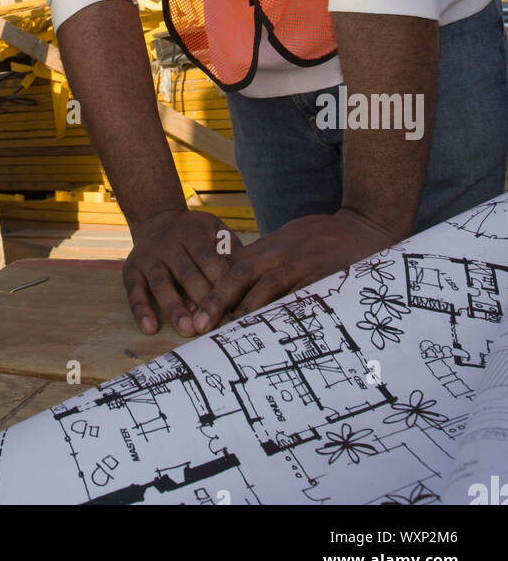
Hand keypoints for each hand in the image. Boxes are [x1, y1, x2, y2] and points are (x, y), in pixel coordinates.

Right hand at [123, 208, 242, 336]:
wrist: (155, 219)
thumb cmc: (193, 232)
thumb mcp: (213, 227)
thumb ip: (229, 246)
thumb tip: (247, 272)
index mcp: (192, 233)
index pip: (209, 259)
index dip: (221, 283)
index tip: (234, 308)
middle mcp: (168, 244)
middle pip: (187, 274)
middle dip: (201, 300)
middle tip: (214, 326)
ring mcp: (148, 257)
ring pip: (161, 284)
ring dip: (174, 308)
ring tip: (187, 330)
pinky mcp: (131, 269)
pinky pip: (134, 291)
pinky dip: (140, 310)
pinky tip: (150, 328)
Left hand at [190, 208, 396, 331]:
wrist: (366, 225)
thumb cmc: (325, 238)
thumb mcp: (291, 239)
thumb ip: (266, 258)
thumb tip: (233, 278)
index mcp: (272, 243)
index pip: (234, 264)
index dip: (212, 287)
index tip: (194, 310)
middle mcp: (283, 251)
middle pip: (241, 274)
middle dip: (217, 300)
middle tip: (200, 325)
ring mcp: (304, 263)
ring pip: (267, 287)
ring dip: (245, 312)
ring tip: (229, 335)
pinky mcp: (326, 276)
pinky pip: (301, 298)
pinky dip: (284, 314)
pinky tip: (272, 334)